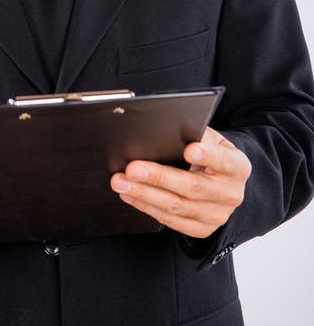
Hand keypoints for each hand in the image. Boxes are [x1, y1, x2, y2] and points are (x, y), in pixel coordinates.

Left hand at [110, 126, 251, 238]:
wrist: (223, 182)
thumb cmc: (211, 154)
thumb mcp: (210, 140)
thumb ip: (194, 134)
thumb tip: (165, 130)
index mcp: (237, 167)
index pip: (222, 160)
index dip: (207, 156)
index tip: (188, 150)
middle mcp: (230, 194)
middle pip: (192, 187)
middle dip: (158, 177)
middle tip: (132, 169)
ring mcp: (217, 215)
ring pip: (177, 207)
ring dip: (145, 195)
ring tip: (121, 183)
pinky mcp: (202, 229)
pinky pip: (171, 221)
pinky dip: (147, 207)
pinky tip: (131, 195)